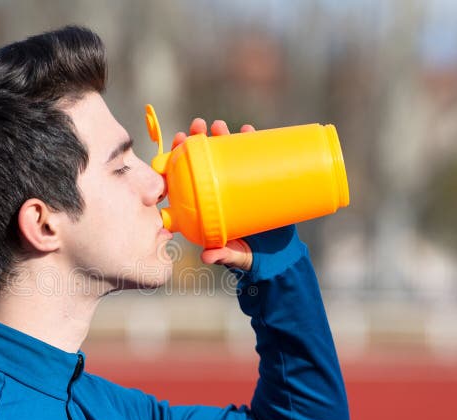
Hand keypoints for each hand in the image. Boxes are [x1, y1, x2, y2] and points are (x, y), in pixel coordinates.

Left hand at [171, 118, 255, 270]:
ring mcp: (237, 185)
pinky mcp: (257, 182)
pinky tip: (248, 129)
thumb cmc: (248, 257)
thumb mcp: (234, 256)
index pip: (185, 177)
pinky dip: (251, 142)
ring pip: (225, 154)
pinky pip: (251, 158)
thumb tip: (207, 257)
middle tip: (199, 126)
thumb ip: (222, 255)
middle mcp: (218, 191)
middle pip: (203, 160)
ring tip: (220, 126)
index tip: (179, 140)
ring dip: (221, 136)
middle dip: (198, 140)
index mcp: (204, 207)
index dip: (178, 158)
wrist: (278, 255)